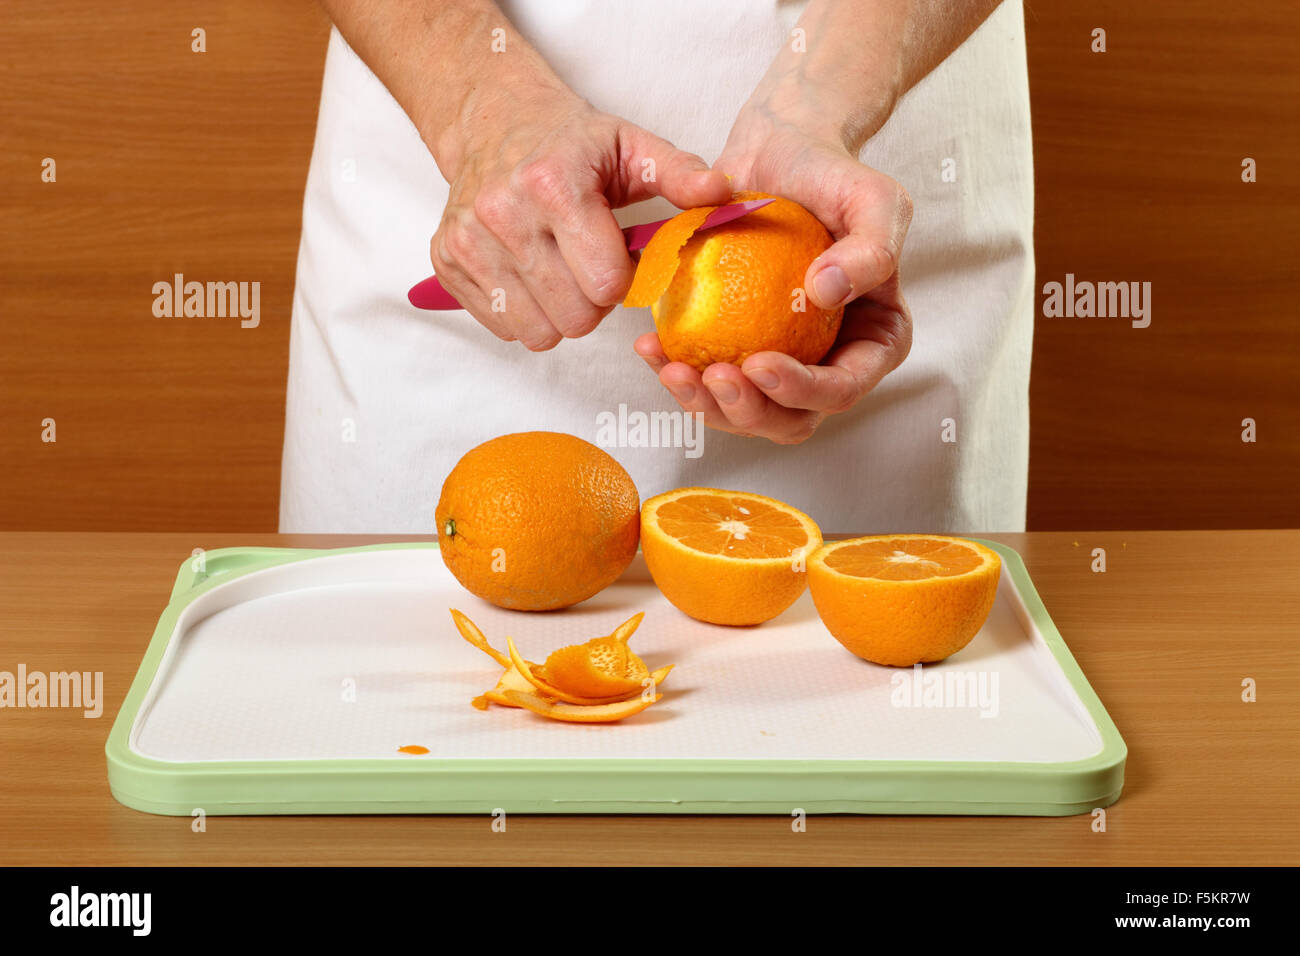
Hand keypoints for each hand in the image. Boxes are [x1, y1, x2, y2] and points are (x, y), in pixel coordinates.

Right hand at [431, 83, 730, 349]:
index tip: (617, 255)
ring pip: (536, 332)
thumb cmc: (569, 143)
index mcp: (554, 186)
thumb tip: (723, 194)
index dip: (622, 280)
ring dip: (558, 313)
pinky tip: (530, 274)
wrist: (494, 120)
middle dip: (592, 302)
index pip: (605, 284)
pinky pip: (501, 327)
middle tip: (589, 267)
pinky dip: (523, 312)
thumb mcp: (630, 147)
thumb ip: (679, 175)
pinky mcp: (447, 263)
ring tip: (560, 272)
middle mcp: (502, 214)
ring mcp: (468, 241)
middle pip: (572, 317)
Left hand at [634, 112, 912, 442]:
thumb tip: (827, 294)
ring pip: (744, 411)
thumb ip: (871, 248)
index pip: (844, 387)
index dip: (803, 391)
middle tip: (713, 375)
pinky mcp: (731, 346)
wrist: (778, 150)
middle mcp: (828, 362)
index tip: (759, 363)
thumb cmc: (832, 174)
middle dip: (749, 412)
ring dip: (705, 403)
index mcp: (873, 342)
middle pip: (791, 419)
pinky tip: (650, 347)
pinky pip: (704, 377)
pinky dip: (675, 371)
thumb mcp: (874, 198)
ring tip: (672, 369)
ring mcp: (779, 360)